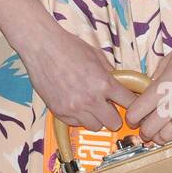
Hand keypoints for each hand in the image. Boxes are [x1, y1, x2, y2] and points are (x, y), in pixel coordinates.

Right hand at [20, 22, 137, 132]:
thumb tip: (119, 83)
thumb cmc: (68, 46)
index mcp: (103, 83)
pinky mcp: (59, 111)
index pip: (129, 103)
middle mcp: (90, 99)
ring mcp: (73, 108)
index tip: (127, 103)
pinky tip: (74, 103)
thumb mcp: (96, 55)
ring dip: (95, 118)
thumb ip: (109, 72)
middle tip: (107, 106)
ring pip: (95, 127)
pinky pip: (75, 123)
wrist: (41, 46)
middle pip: (114, 123)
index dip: (130, 103)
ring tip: (89, 105)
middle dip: (113, 115)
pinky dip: (77, 117)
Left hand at [122, 21, 171, 144]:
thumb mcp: (167, 61)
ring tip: (164, 129)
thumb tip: (147, 95)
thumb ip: (155, 80)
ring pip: (169, 137)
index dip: (132, 117)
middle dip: (144, 131)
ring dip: (162, 136)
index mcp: (162, 86)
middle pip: (150, 129)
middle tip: (147, 128)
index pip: (137, 112)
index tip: (134, 117)